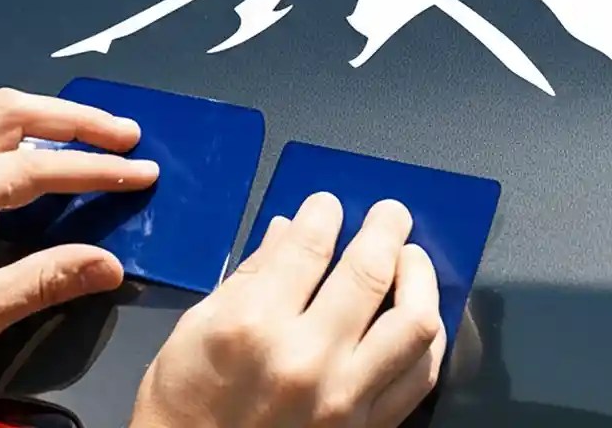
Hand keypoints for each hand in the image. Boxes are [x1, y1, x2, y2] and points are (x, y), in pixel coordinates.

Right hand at [132, 193, 445, 427]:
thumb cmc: (184, 404)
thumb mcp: (196, 328)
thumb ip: (250, 275)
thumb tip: (289, 231)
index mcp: (253, 325)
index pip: (309, 246)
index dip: (325, 213)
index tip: (329, 206)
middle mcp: (306, 358)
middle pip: (370, 272)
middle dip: (386, 228)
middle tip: (390, 215)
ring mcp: (344, 398)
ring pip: (415, 322)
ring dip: (420, 278)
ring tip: (410, 260)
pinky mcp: (368, 427)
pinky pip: (420, 375)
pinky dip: (427, 338)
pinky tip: (417, 316)